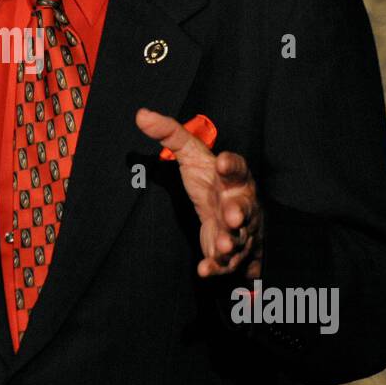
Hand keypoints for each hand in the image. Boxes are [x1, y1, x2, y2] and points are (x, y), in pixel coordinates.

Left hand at [135, 108, 262, 278]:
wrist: (232, 212)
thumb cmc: (211, 179)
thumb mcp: (191, 154)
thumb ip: (169, 134)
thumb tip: (141, 114)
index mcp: (233, 177)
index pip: (237, 167)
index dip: (231, 164)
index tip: (222, 161)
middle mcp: (241, 203)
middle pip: (244, 207)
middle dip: (240, 213)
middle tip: (233, 217)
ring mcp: (241, 230)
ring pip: (240, 238)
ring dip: (231, 243)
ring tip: (222, 247)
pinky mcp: (234, 253)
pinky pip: (230, 264)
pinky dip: (218, 268)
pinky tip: (204, 270)